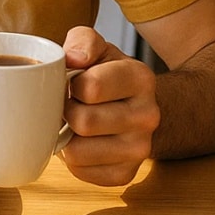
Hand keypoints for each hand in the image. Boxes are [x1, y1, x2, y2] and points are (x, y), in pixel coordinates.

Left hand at [57, 26, 160, 185]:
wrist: (133, 106)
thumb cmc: (105, 74)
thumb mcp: (96, 48)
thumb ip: (82, 40)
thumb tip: (72, 58)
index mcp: (140, 78)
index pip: (91, 87)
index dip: (69, 84)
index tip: (71, 82)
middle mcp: (148, 115)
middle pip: (84, 122)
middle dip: (66, 112)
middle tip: (68, 105)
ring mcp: (140, 149)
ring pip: (78, 152)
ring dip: (66, 138)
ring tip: (73, 124)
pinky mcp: (126, 174)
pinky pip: (81, 172)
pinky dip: (73, 159)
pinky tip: (82, 142)